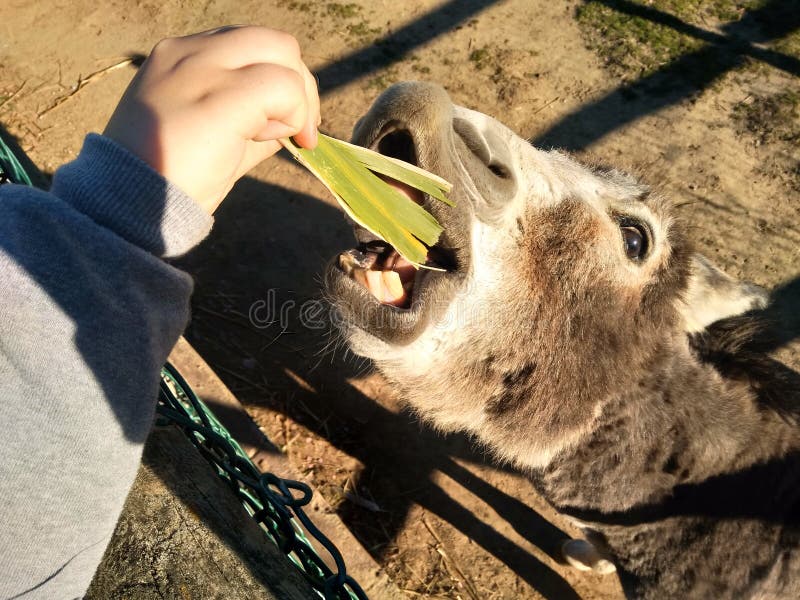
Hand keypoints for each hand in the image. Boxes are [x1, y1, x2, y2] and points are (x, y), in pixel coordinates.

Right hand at [104, 26, 320, 212]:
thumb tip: (291, 120)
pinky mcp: (220, 94)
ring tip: (273, 138)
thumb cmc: (168, 180)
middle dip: (301, 85)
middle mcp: (190, 51)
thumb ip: (249, 119)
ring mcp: (203, 67)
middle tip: (301, 133)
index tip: (284, 124)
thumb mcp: (210, 137)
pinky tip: (270, 140)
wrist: (130, 206)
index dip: (279, 80)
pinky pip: (283, 86)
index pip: (250, 46)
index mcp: (181, 57)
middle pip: (274, 42)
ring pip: (283, 54)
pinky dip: (293, 114)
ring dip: (297, 101)